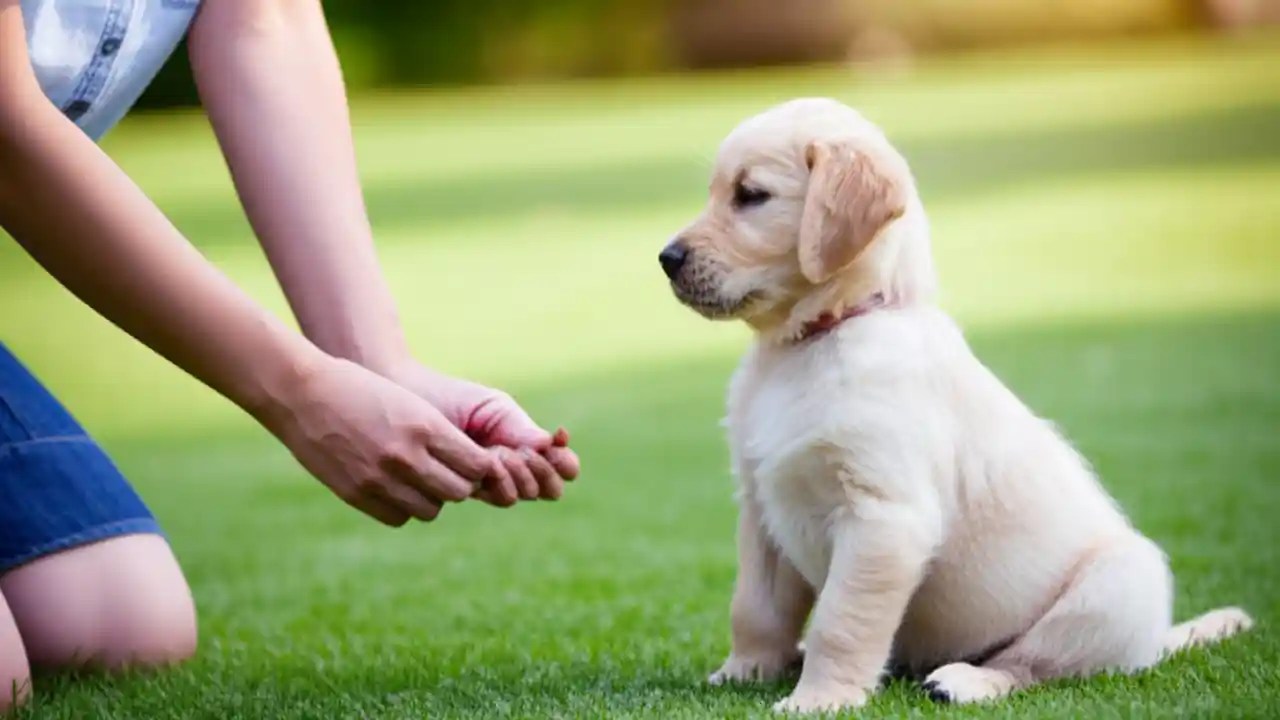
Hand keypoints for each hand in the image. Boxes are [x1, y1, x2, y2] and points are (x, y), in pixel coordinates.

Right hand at [263, 356, 498, 525]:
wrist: (302, 393)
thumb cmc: (360, 389)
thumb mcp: (409, 403)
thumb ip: (438, 435)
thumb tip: (468, 468)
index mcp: (424, 426)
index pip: (476, 464)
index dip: (481, 467)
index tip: (475, 462)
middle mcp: (405, 456)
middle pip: (459, 492)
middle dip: (460, 484)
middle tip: (449, 473)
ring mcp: (379, 478)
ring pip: (430, 509)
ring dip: (431, 498)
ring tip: (419, 479)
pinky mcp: (356, 494)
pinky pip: (399, 517)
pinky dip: (403, 507)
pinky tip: (395, 487)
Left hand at [386, 361, 579, 502]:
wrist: (408, 400)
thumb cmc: (453, 399)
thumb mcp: (494, 409)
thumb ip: (521, 429)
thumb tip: (552, 445)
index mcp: (522, 450)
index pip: (558, 468)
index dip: (564, 463)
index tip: (558, 439)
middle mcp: (508, 472)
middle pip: (546, 490)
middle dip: (541, 471)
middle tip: (525, 451)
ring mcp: (486, 485)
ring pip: (519, 496)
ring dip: (519, 476)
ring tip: (502, 453)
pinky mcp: (463, 492)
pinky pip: (495, 496)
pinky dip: (501, 479)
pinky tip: (491, 459)